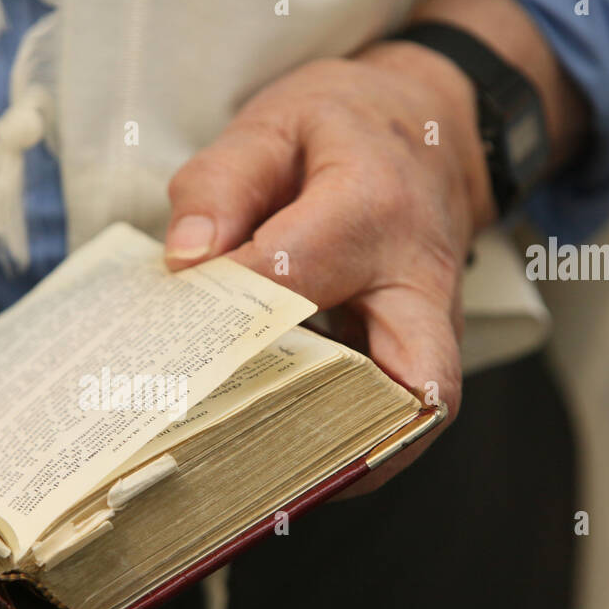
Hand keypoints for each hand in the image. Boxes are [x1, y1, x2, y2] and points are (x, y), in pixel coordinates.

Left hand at [164, 45, 492, 491]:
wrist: (432, 126)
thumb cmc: (343, 130)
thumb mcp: (274, 123)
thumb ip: (222, 183)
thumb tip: (189, 262)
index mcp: (371, 205)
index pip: (292, 275)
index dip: (229, 310)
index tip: (176, 333)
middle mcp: (417, 279)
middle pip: (408, 381)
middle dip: (332, 433)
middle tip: (246, 468)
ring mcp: (432, 325)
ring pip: (410, 412)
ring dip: (344, 453)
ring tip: (259, 485)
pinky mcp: (425, 351)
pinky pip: (397, 411)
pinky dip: (348, 440)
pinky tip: (282, 458)